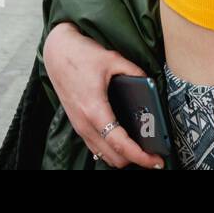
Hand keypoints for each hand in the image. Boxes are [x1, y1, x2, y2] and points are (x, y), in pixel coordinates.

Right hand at [41, 23, 165, 169]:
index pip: (120, 143)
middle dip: (136, 159)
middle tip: (154, 153)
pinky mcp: (77, 124)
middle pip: (113, 157)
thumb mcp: (113, 59)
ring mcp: (79, 126)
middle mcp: (85, 123)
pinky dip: (111, 150)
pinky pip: (95, 147)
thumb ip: (135, 72)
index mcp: (95, 110)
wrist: (56, 52)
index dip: (140, 156)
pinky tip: (124, 142)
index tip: (156, 160)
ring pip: (104, 156)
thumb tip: (150, 84)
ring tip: (142, 149)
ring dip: (123, 156)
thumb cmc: (81, 55)